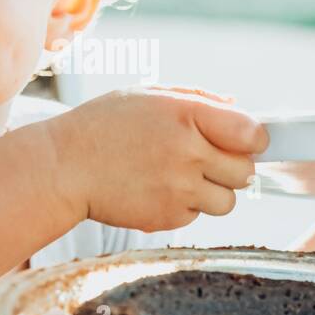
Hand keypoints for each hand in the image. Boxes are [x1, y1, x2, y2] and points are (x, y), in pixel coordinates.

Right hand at [46, 85, 268, 232]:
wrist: (63, 168)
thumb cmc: (104, 125)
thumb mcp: (149, 96)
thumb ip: (199, 100)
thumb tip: (239, 107)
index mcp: (187, 115)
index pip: (252, 134)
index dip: (251, 139)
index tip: (239, 140)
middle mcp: (188, 153)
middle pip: (246, 171)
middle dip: (231, 166)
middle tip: (203, 158)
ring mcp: (179, 189)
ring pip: (228, 200)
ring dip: (212, 191)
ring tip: (179, 176)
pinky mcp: (167, 218)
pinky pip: (198, 215)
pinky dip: (185, 206)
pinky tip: (157, 189)